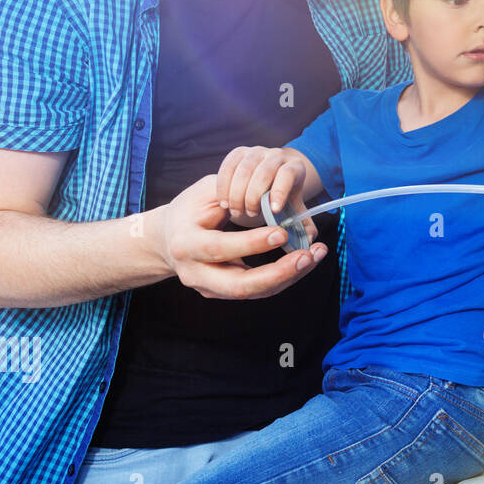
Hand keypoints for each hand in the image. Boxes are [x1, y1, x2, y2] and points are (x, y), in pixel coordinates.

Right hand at [155, 175, 326, 299]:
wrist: (167, 240)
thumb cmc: (189, 210)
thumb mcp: (202, 192)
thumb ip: (232, 190)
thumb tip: (270, 194)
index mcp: (186, 243)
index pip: (219, 248)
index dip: (251, 243)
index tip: (282, 232)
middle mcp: (195, 273)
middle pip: (238, 285)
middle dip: (277, 274)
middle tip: (308, 256)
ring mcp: (209, 288)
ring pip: (253, 293)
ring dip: (289, 277)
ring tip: (315, 255)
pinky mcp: (224, 293)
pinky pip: (258, 290)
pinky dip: (284, 277)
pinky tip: (305, 261)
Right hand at [216, 146, 314, 237]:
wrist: (272, 178)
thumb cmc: (284, 198)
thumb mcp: (296, 210)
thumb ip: (304, 226)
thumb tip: (308, 239)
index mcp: (295, 167)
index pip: (288, 174)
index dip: (280, 191)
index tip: (273, 210)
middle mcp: (276, 155)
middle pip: (264, 172)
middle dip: (254, 196)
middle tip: (250, 214)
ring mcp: (256, 152)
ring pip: (244, 169)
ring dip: (238, 193)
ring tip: (236, 212)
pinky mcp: (238, 153)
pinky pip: (228, 166)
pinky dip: (224, 186)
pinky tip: (224, 202)